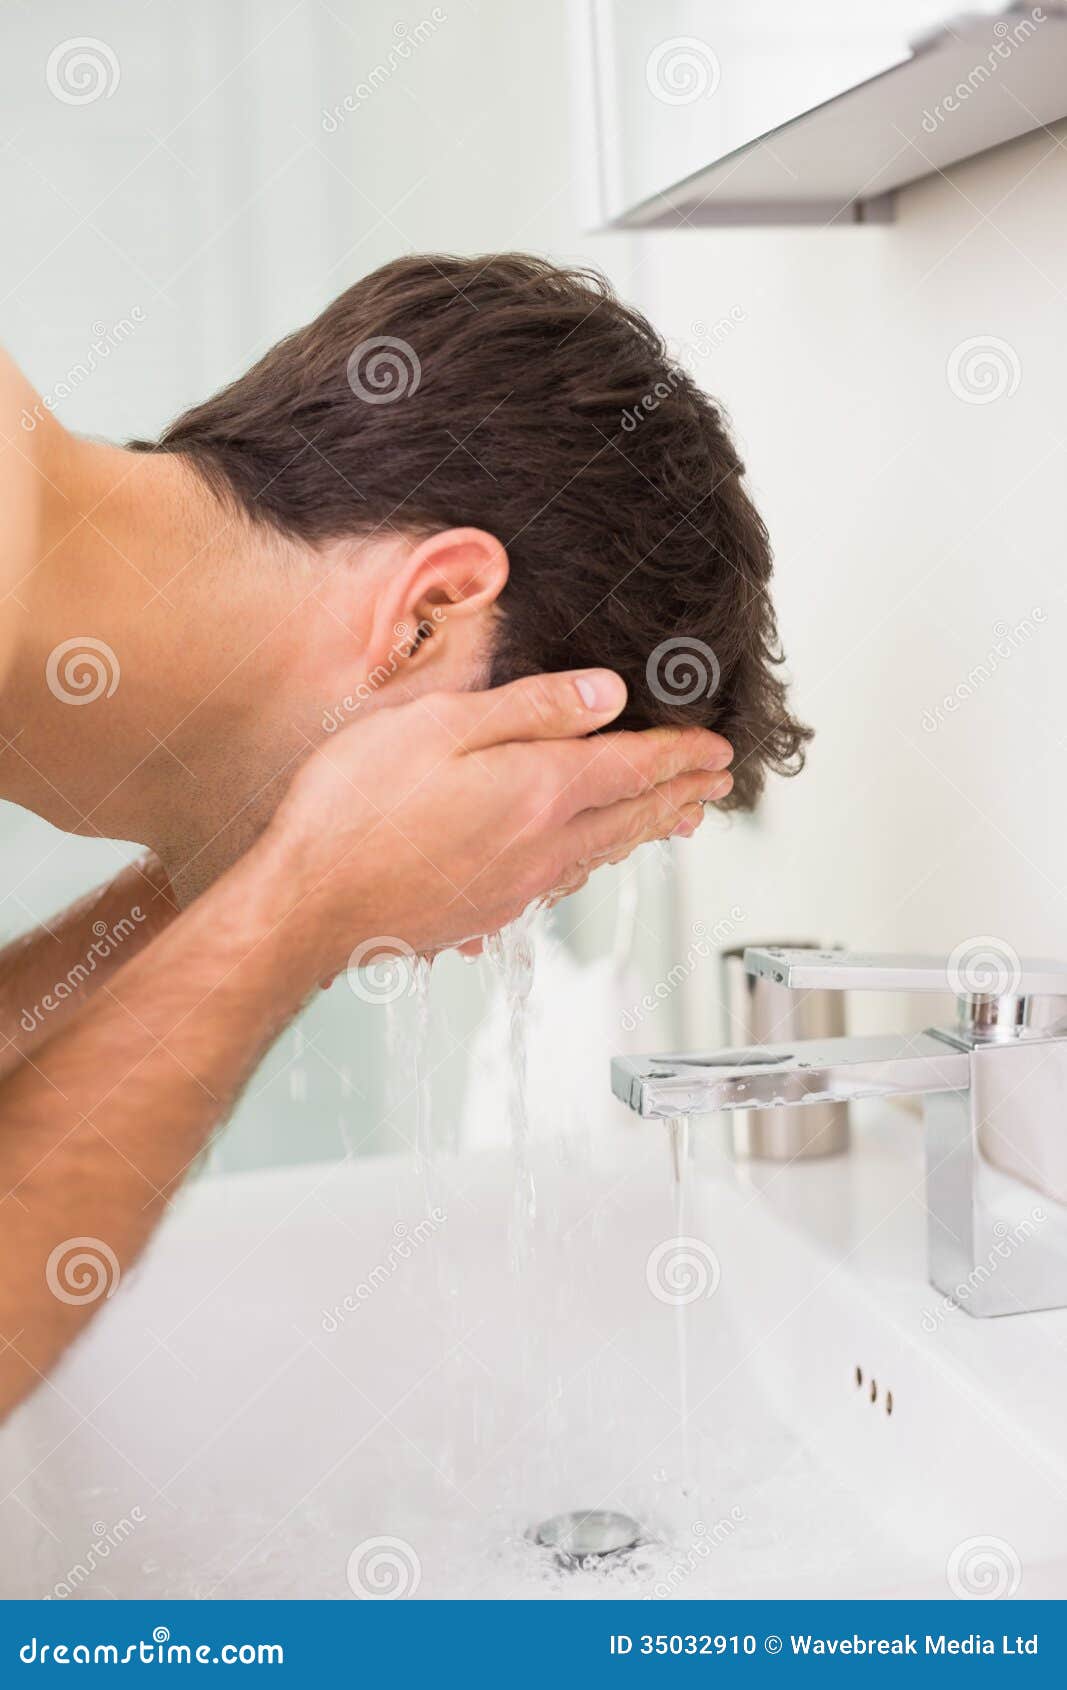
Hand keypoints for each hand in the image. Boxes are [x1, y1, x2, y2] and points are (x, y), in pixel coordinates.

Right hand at [264, 669, 731, 975]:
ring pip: (601, 853)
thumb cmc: (355, 808)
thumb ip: (530, 710)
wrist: (308, 905)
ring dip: (646, 830)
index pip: (633, 767)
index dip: (681, 755)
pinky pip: (562, 880)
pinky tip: (587, 862)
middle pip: (631, 816)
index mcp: (540, 791)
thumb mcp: (441, 725)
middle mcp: (542, 847)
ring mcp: (516, 886)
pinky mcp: (487, 912)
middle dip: (679, 794)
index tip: (719, 749)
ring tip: (674, 819)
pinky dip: (594, 861)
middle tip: (717, 786)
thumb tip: (607, 697)